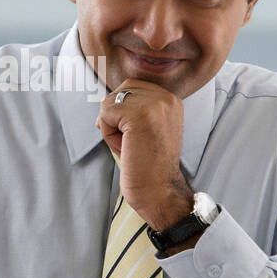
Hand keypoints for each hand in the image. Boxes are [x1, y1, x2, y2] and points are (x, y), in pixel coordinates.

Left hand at [95, 78, 193, 230]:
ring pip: (110, 102)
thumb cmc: (147, 165)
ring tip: (130, 145)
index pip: (132, 87)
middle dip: (116, 117)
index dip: (123, 112)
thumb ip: (133, 108)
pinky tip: (125, 148)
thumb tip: (105, 99)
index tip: (136, 136)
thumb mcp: (144, 128)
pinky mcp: (139, 115)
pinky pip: (105, 114)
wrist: (159, 191)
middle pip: (120, 91)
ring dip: (111, 127)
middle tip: (131, 142)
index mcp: (171, 100)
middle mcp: (167, 97)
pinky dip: (107, 134)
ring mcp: (154, 104)